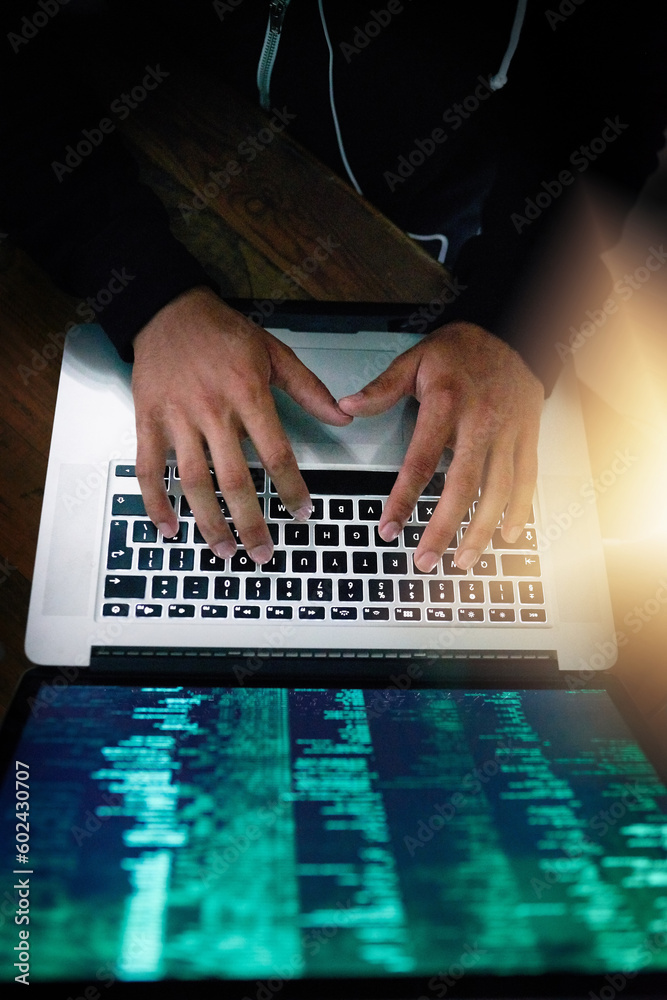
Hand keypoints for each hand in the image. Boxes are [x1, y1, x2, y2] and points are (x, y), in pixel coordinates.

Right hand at [131, 287, 351, 561]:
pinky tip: (169, 528)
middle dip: (250, 523)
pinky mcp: (148, 421)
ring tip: (224, 551)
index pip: (275, 452)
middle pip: (234, 479)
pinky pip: (149, 469)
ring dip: (208, 522)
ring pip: (193, 481)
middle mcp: (212, 410)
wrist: (168, 309)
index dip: (290, 487)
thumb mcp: (273, 351)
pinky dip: (156, 502)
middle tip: (263, 553)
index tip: (301, 511)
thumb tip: (342, 417)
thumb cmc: (223, 331)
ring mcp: (177, 418)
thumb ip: (309, 388)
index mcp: (247, 393)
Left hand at [337, 322, 543, 570]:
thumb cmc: (461, 349)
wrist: (511, 331)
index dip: (403, 499)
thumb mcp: (415, 359)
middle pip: (462, 487)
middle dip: (443, 529)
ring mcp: (508, 433)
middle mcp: (480, 423)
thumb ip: (381, 388)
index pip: (420, 462)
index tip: (389, 528)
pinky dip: (519, 510)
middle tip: (425, 560)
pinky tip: (508, 536)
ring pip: (498, 491)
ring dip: (480, 531)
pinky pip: (526, 479)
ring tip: (462, 561)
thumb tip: (346, 406)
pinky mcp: (527, 437)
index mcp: (447, 405)